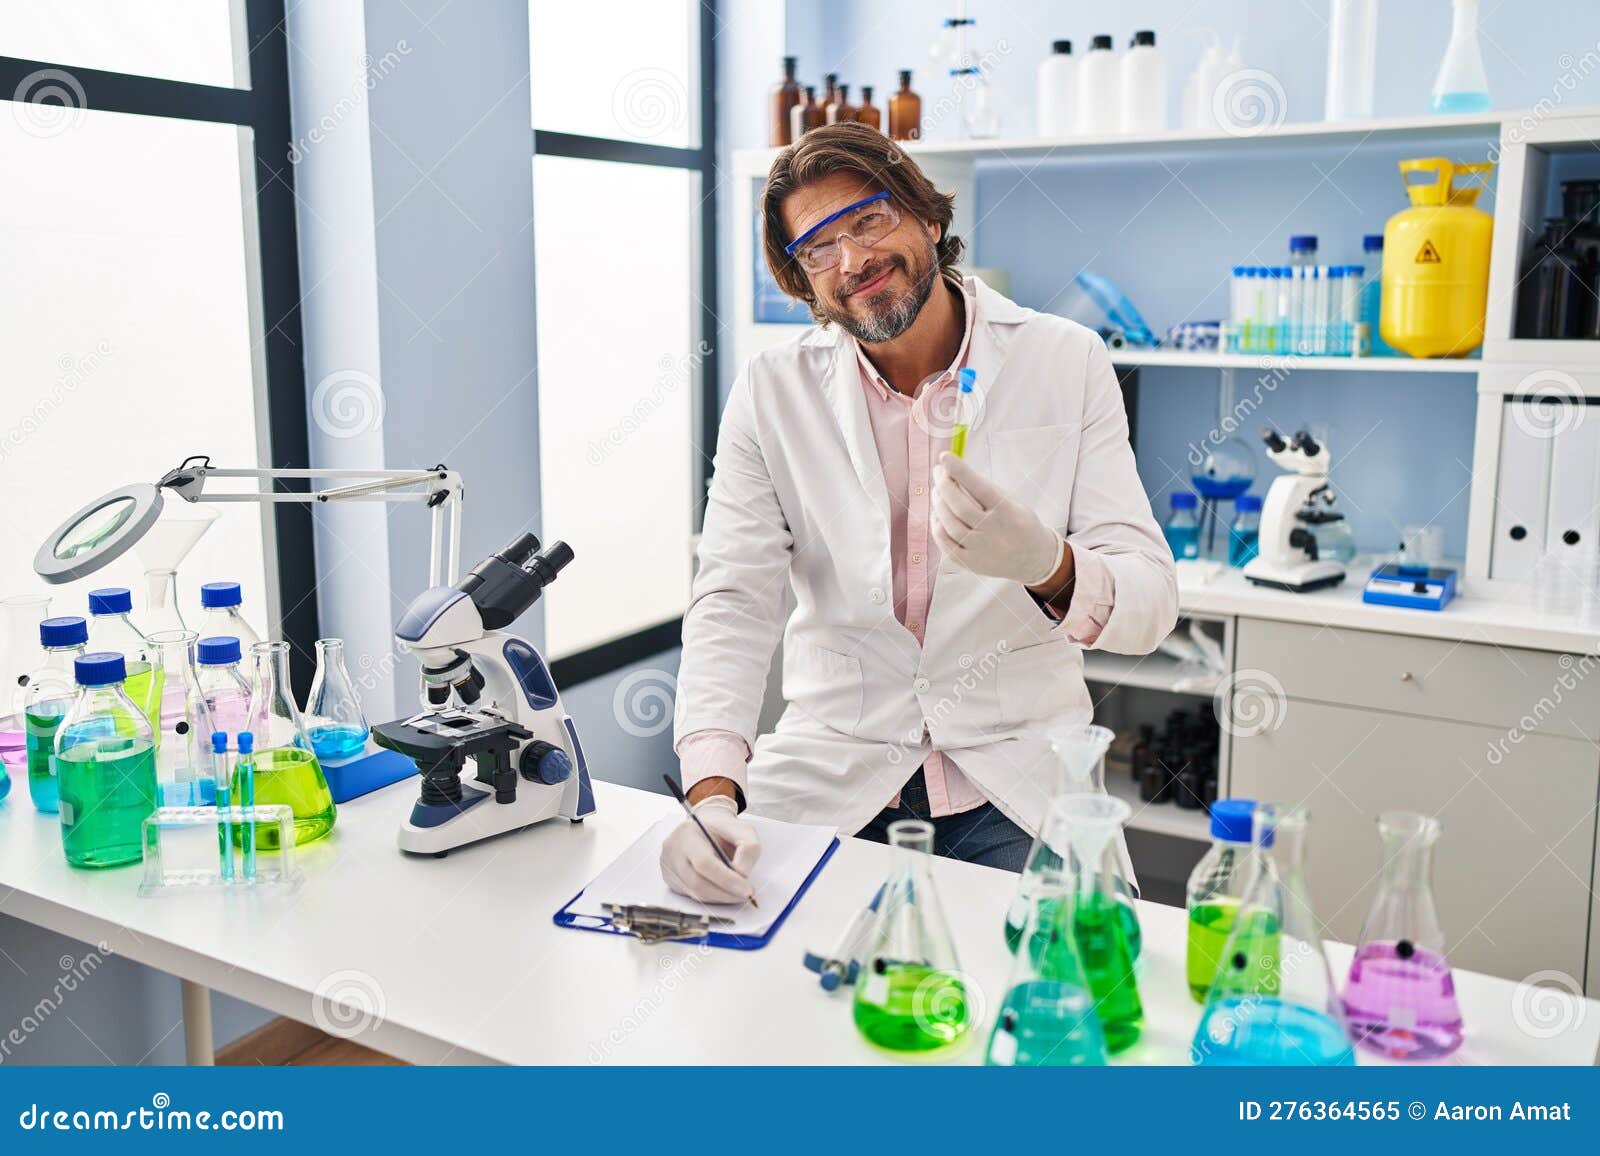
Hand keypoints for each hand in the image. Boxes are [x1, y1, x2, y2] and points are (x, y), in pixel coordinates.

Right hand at [660, 794, 760, 904]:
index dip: (727, 880)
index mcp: (688, 833)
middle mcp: (672, 850)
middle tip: (745, 895)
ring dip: (720, 898)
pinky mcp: (669, 879)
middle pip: (697, 882)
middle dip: (725, 893)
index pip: (704, 863)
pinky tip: (722, 890)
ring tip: (736, 893)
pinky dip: (711, 897)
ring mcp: (668, 866)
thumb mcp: (743, 830)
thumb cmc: (724, 830)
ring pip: (695, 893)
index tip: (747, 890)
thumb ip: (749, 849)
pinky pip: (691, 896)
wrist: (705, 828)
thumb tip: (742, 875)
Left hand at [932, 451, 1062, 585]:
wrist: (1032, 559)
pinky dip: (937, 526)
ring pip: (949, 525)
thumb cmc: (1019, 523)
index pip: (980, 488)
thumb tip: (954, 472)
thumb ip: (986, 490)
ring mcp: (981, 550)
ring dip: (938, 504)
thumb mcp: (1013, 502)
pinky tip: (938, 515)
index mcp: (1007, 512)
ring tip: (937, 492)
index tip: (945, 456)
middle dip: (944, 485)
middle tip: (939, 472)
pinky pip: (946, 544)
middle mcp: (993, 532)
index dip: (960, 471)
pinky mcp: (971, 563)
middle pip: (960, 507)